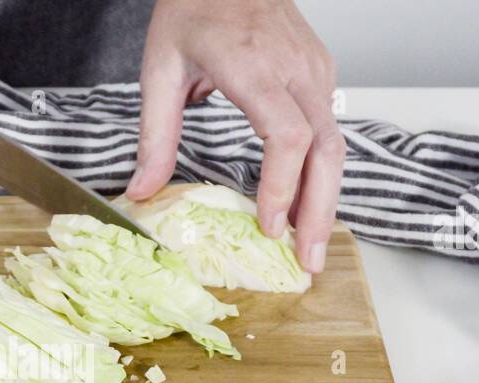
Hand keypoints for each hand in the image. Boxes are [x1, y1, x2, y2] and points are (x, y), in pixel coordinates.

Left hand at [129, 0, 343, 272]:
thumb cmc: (192, 7)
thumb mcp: (158, 67)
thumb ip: (155, 134)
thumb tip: (142, 192)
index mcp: (252, 65)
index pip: (287, 137)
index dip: (283, 187)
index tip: (270, 227)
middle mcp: (294, 67)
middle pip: (325, 150)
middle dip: (319, 211)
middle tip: (308, 261)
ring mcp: (315, 68)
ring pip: (336, 144)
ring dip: (327, 199)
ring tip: (311, 246)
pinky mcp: (321, 71)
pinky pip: (331, 129)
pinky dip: (323, 173)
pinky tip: (309, 205)